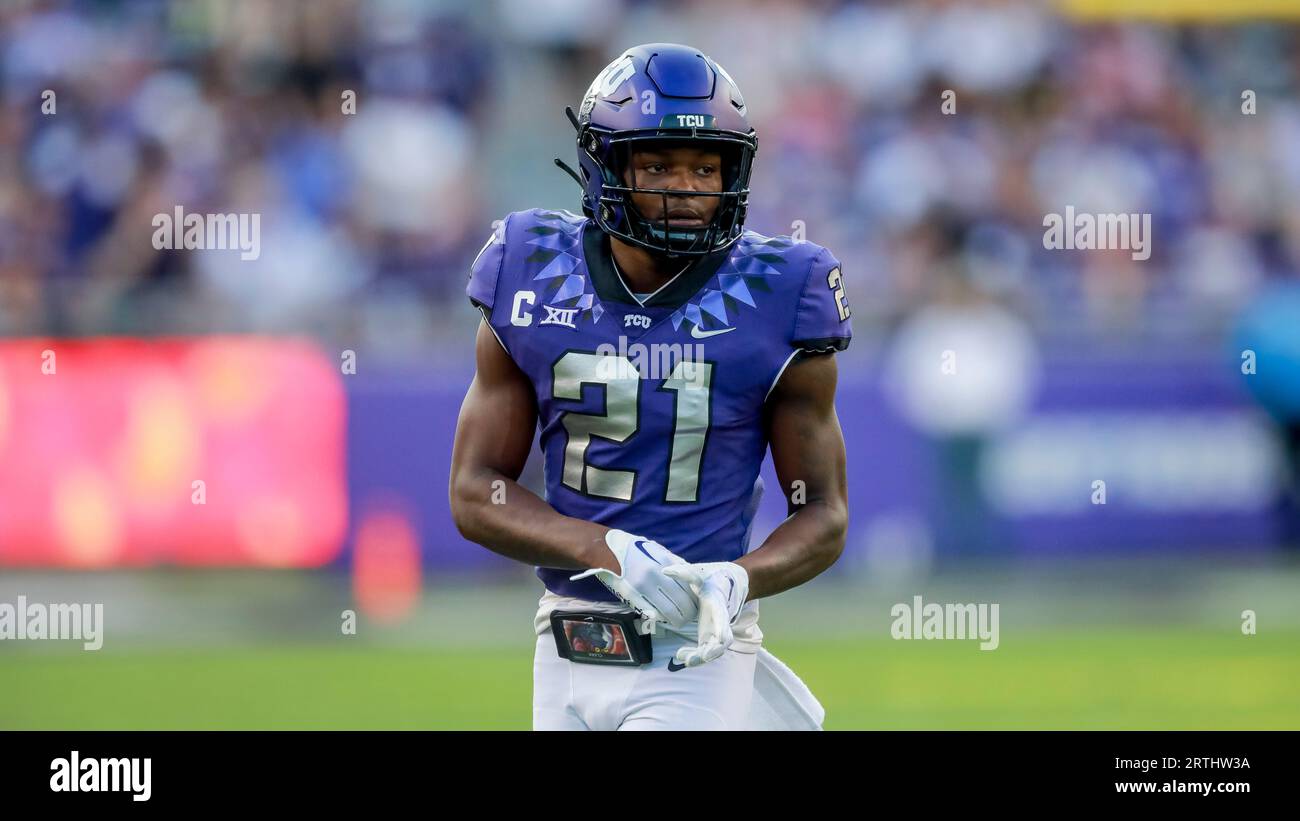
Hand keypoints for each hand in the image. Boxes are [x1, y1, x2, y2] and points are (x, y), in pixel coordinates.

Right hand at [570, 530, 698, 626]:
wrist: (605, 550)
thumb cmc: (633, 548)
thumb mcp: (657, 549)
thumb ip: (674, 563)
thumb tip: (690, 578)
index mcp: (665, 562)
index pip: (689, 585)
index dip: (695, 598)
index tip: (696, 603)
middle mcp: (656, 575)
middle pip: (682, 601)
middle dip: (689, 612)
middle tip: (690, 616)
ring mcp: (643, 587)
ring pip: (669, 611)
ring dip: (677, 619)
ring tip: (679, 621)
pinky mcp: (632, 597)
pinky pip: (652, 612)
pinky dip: (662, 617)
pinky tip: (664, 618)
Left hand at [661, 562, 748, 666]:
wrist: (726, 585)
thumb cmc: (712, 579)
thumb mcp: (699, 573)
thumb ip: (684, 573)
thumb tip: (665, 570)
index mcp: (720, 607)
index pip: (723, 623)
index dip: (720, 634)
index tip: (715, 643)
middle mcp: (721, 623)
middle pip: (720, 643)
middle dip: (708, 653)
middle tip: (689, 659)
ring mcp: (716, 631)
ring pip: (712, 651)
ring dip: (699, 657)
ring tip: (681, 656)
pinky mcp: (709, 636)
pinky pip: (704, 651)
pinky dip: (695, 656)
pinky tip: (681, 655)